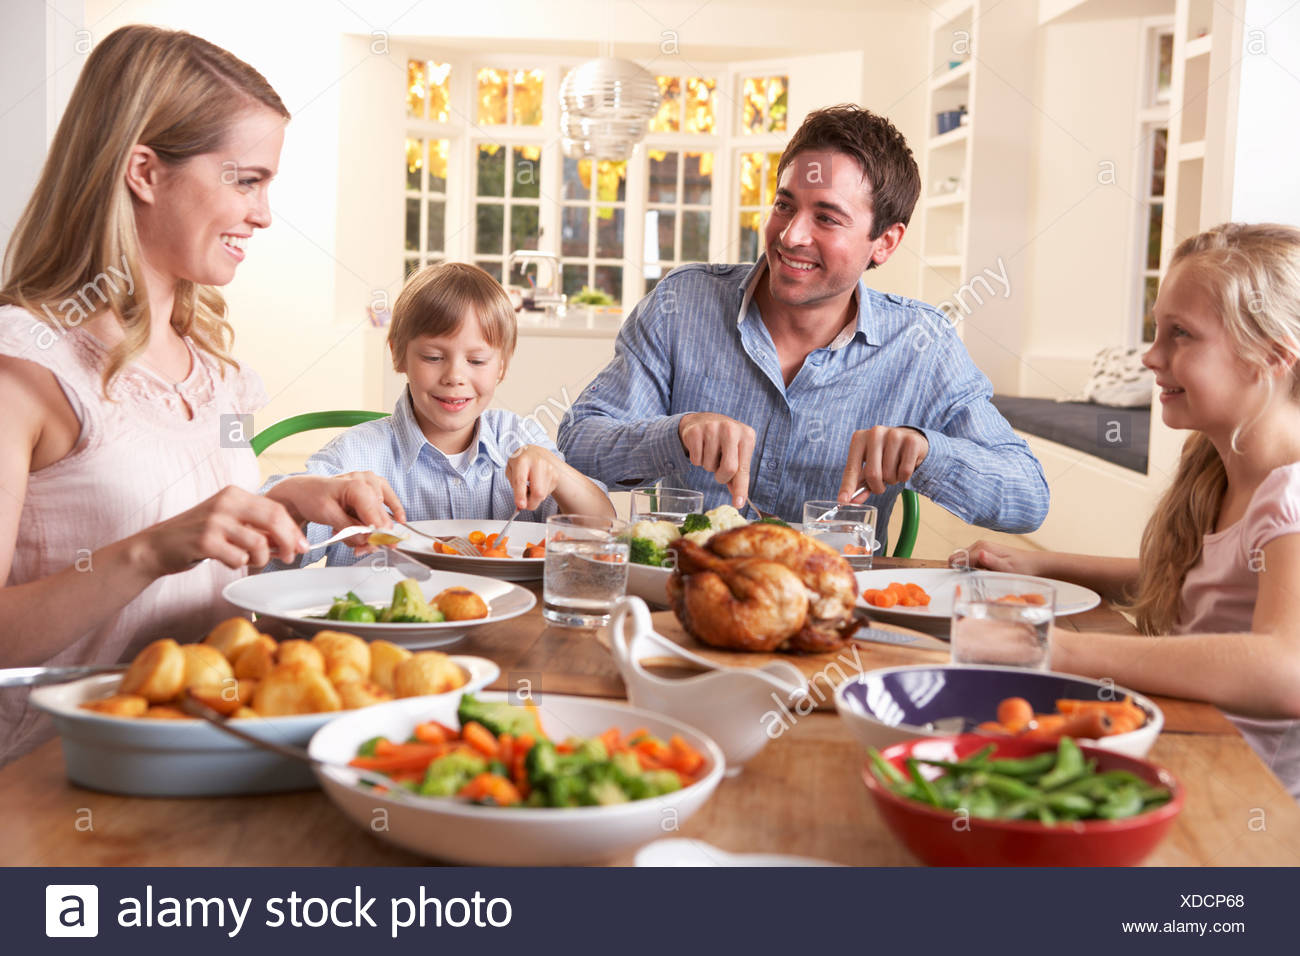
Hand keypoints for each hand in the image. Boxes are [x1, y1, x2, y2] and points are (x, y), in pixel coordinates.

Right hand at [140, 486, 306, 573]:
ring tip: (247, 560)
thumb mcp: (228, 521)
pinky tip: (225, 560)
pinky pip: (238, 558)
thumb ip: (256, 526)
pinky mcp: (205, 541)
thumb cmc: (197, 535)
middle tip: (290, 558)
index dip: (293, 530)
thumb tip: (290, 541)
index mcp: (234, 494)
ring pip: (258, 543)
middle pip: (274, 520)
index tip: (303, 546)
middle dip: (287, 542)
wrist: (156, 546)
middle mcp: (226, 502)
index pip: (277, 509)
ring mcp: (215, 520)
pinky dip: (238, 564)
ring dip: (259, 559)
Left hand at [266, 472, 405, 553]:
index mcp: (356, 486)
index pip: (374, 515)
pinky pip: (388, 499)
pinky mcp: (373, 485)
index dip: (378, 534)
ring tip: (353, 536)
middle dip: (372, 537)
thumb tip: (368, 541)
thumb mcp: (327, 515)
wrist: (304, 490)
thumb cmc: (312, 497)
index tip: (378, 548)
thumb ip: (349, 529)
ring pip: (383, 513)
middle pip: (380, 517)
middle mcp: (367, 480)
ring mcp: (371, 481)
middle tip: (360, 550)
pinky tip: (400, 518)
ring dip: (373, 529)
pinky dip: (390, 511)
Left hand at [505, 445, 561, 510]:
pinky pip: (547, 493)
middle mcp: (538, 463)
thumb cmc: (521, 462)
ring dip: (534, 498)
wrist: (536, 452)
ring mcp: (549, 469)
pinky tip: (537, 485)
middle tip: (524, 505)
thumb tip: (521, 504)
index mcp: (522, 460)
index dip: (520, 495)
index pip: (521, 481)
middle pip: (538, 492)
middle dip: (531, 503)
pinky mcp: (555, 476)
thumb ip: (514, 485)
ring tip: (529, 488)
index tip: (520, 506)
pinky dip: (540, 493)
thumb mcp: (511, 469)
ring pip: (543, 495)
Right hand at [678, 412, 754, 507]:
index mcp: (747, 435)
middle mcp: (731, 429)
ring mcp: (712, 428)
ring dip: (708, 465)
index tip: (738, 504)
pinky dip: (697, 460)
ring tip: (710, 452)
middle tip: (719, 471)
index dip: (741, 488)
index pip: (744, 468)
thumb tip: (739, 501)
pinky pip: (696, 460)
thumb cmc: (723, 442)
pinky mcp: (695, 431)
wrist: (702, 421)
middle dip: (721, 476)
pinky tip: (700, 448)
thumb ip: (738, 476)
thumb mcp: (736, 454)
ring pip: (709, 465)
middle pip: (729, 468)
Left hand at [838, 426, 928, 499]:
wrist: (910, 438)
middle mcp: (875, 433)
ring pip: (889, 474)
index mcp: (859, 438)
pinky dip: (904, 477)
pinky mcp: (911, 441)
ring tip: (894, 469)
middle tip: (881, 484)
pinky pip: (905, 472)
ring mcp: (894, 435)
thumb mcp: (869, 464)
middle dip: (877, 487)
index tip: (843, 501)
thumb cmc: (885, 454)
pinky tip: (904, 465)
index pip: (851, 468)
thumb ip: (860, 483)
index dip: (848, 487)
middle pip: (872, 474)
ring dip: (892, 480)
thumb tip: (852, 501)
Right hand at [949, 539, 1043, 575]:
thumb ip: (991, 562)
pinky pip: (969, 558)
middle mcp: (980, 545)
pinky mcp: (983, 551)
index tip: (958, 581)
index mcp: (982, 548)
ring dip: (963, 567)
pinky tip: (979, 574)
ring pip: (962, 557)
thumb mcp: (1007, 568)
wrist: (1033, 563)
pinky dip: (969, 566)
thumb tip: (979, 554)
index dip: (956, 570)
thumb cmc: (1022, 568)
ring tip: (972, 578)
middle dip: (957, 568)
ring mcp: (981, 547)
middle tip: (966, 581)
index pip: (960, 558)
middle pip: (958, 556)